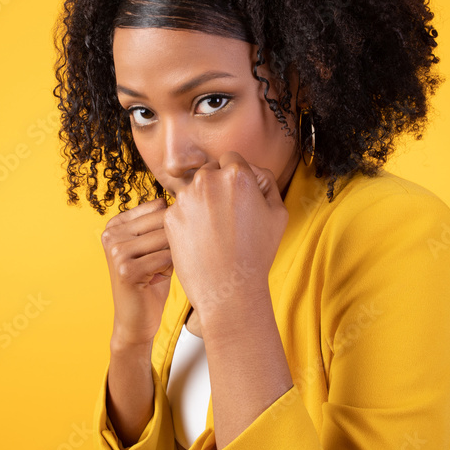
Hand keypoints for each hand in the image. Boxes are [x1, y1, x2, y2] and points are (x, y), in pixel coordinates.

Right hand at [101, 197, 172, 347]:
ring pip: (166, 238)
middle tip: (167, 261)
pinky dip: (171, 268)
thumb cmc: (152, 280)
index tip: (167, 245)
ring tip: (161, 270)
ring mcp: (116, 250)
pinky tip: (158, 279)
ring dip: (174, 255)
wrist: (136, 320)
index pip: (159, 205)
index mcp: (116, 223)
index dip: (173, 224)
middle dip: (175, 240)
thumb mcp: (156, 246)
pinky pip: (166, 257)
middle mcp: (111, 232)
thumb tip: (193, 199)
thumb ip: (165, 223)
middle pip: (164, 219)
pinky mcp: (126, 269)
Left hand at [163, 152, 288, 326]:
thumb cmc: (257, 253)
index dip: (236, 177)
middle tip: (228, 216)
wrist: (229, 289)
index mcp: (237, 175)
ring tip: (215, 232)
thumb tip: (252, 171)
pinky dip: (188, 220)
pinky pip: (180, 210)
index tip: (238, 196)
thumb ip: (266, 182)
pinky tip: (201, 240)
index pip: (232, 159)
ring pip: (193, 190)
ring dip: (202, 202)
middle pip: (210, 171)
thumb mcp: (278, 213)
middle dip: (217, 186)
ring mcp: (185, 198)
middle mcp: (208, 180)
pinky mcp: (170, 216)